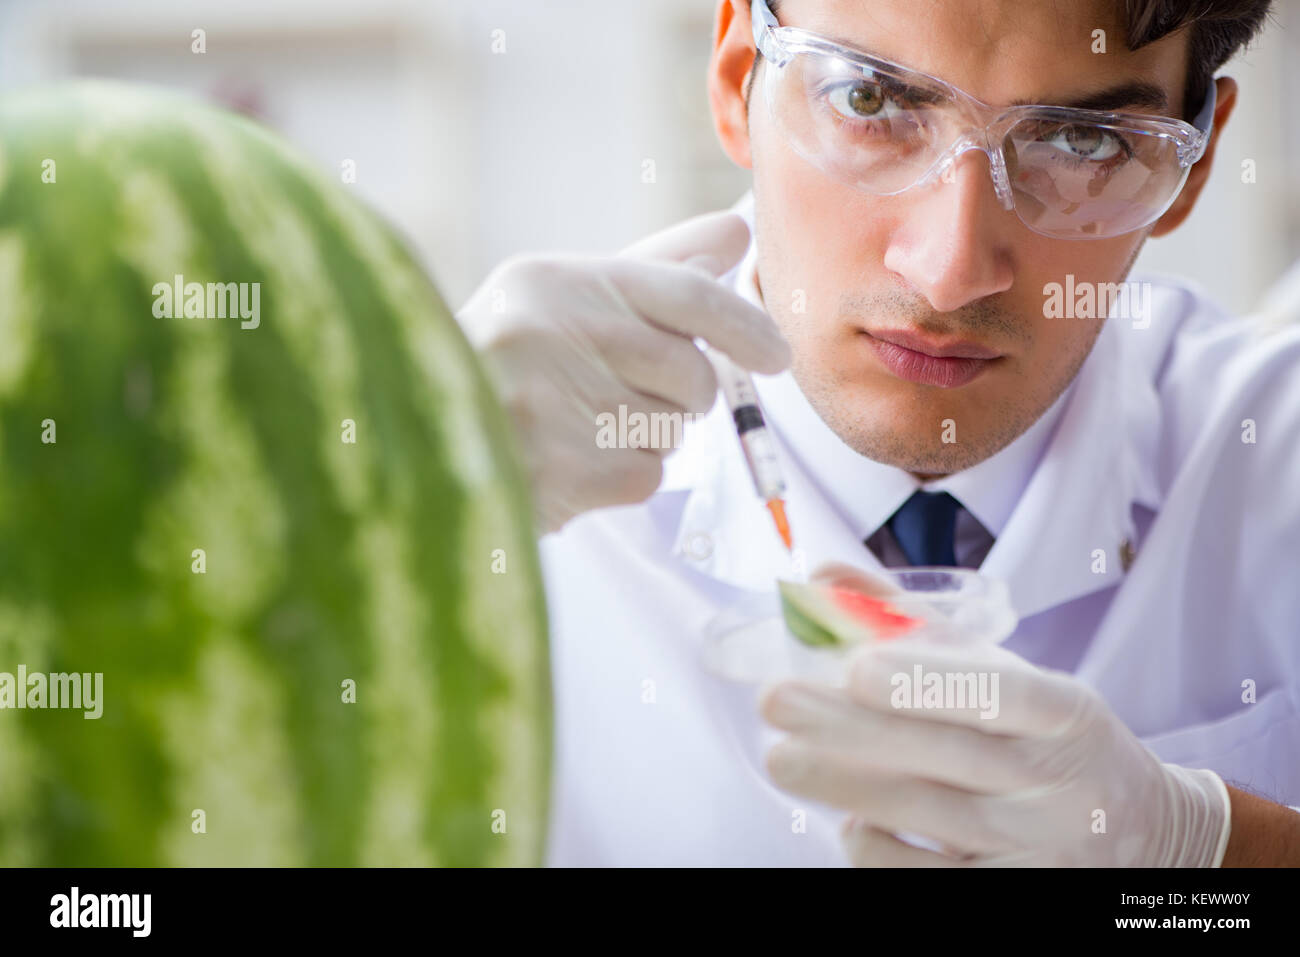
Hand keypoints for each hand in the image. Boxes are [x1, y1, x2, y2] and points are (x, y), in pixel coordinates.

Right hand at [457, 211, 790, 532]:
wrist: (417, 443)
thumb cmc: (504, 365)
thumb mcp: (561, 302)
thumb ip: (652, 269)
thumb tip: (735, 234)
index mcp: (553, 281)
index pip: (684, 295)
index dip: (744, 325)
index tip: (777, 354)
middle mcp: (551, 334)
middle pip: (690, 374)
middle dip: (681, 394)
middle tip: (629, 395)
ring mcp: (551, 407)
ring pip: (673, 429)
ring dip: (648, 434)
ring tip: (580, 426)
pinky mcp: (562, 472)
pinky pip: (648, 474)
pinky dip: (624, 476)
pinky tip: (573, 462)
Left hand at [758, 639, 1231, 865]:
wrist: (1146, 834)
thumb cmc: (1052, 737)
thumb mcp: (1012, 673)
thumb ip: (919, 625)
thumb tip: (826, 575)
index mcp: (1067, 713)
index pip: (1000, 692)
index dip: (927, 680)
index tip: (853, 665)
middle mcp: (1060, 783)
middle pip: (945, 755)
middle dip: (850, 727)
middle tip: (776, 701)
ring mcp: (1039, 848)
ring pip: (927, 817)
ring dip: (843, 785)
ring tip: (782, 758)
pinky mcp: (1016, 894)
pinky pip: (928, 876)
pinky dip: (877, 845)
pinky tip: (848, 819)